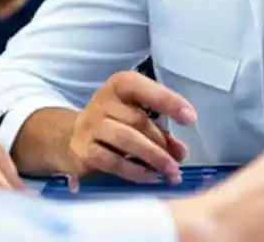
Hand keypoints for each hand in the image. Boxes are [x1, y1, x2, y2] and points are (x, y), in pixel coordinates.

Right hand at [68, 71, 195, 182]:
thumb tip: (180, 152)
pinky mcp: (85, 151)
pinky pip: (114, 161)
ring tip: (171, 171)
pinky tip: (151, 177)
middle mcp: (102, 102)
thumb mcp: (136, 116)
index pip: (142, 88)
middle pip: (137, 120)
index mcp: (118, 86)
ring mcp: (91, 126)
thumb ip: (159, 130)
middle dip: (162, 141)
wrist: (73, 137)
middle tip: (179, 158)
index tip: (190, 118)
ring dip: (153, 156)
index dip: (167, 101)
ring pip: (126, 139)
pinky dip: (136, 171)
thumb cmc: (114, 122)